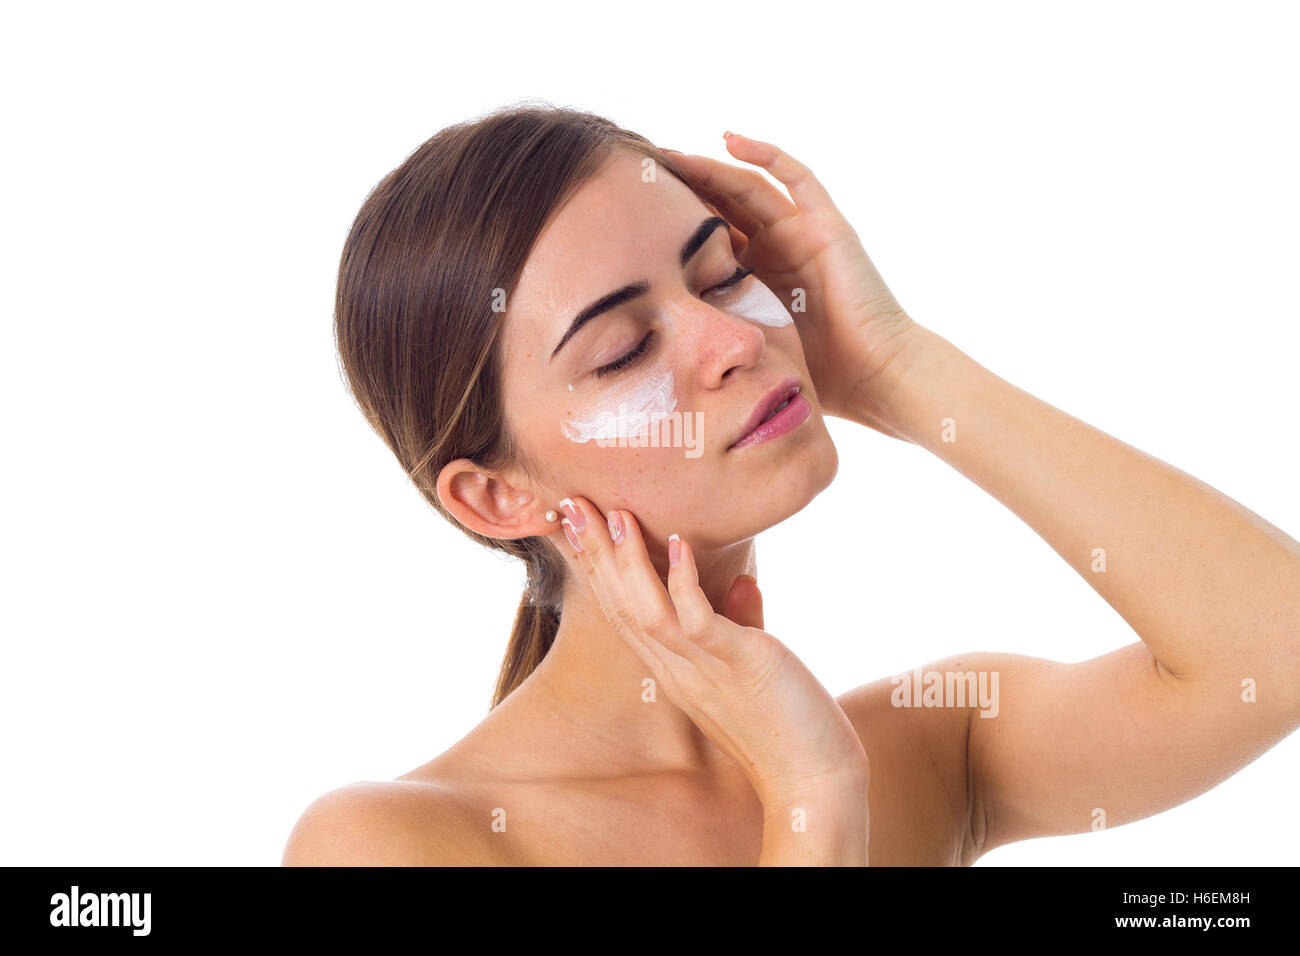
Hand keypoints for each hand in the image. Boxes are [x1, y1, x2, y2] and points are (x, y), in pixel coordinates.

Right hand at [556, 495, 870, 807]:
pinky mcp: (738, 667)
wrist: (815, 782)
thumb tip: (743, 585)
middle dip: (595, 552)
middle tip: (570, 503)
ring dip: (627, 562)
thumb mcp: (755, 664)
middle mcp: (677, 668)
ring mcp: (703, 669)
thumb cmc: (789, 724)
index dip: (598, 566)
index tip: (578, 523)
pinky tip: (677, 544)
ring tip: (614, 514)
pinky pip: (698, 622)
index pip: (624, 609)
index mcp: (675, 667)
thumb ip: (743, 622)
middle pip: (622, 604)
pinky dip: (684, 582)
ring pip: (647, 611)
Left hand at [664, 134, 920, 434]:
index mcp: (755, 281)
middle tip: (640, 175)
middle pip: (722, 208)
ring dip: (709, 168)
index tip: (629, 218)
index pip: (707, 241)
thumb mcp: (750, 350)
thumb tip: (652, 354)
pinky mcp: (827, 223)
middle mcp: (777, 250)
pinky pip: (795, 176)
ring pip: (748, 187)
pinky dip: (765, 154)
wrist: (875, 376)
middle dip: (683, 190)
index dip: (672, 226)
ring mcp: (802, 232)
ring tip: (669, 155)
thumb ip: (715, 337)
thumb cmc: (819, 377)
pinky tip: (728, 139)